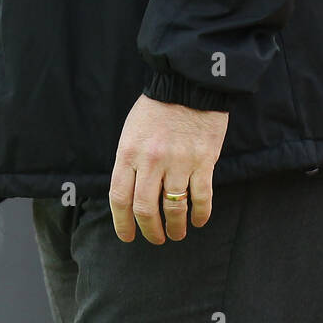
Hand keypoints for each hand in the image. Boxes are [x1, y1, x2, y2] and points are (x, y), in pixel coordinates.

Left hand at [109, 94, 228, 243]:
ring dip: (176, 227)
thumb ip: (129, 161)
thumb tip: (129, 194)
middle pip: (145, 209)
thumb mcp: (131, 131)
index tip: (127, 237)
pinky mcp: (203, 161)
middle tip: (156, 239)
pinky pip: (201, 197)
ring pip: (174, 209)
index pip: (119, 198)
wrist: (187, 83)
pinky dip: (200, 215)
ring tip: (177, 234)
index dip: (122, 224)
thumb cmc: (157, 108)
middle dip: (150, 231)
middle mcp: (150, 161)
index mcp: (128, 152)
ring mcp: (178, 162)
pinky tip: (198, 221)